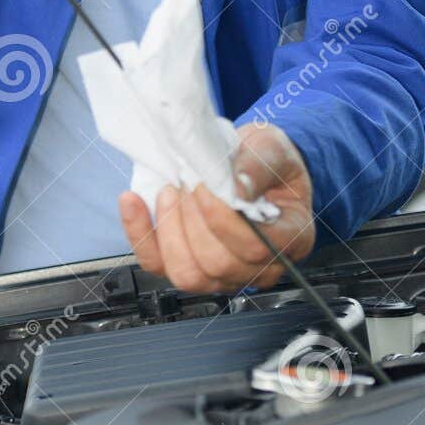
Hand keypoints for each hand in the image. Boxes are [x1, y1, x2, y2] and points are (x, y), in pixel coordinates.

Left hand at [117, 122, 315, 293]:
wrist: (251, 164)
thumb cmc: (268, 162)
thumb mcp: (273, 149)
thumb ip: (259, 166)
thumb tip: (237, 187)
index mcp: (291, 239)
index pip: (257, 248)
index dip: (224, 220)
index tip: (206, 185)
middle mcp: (259, 267)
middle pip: (218, 265)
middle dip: (193, 220)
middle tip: (189, 181)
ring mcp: (222, 274)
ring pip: (187, 274)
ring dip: (169, 229)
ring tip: (170, 190)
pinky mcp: (188, 266)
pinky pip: (157, 264)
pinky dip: (140, 233)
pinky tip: (133, 202)